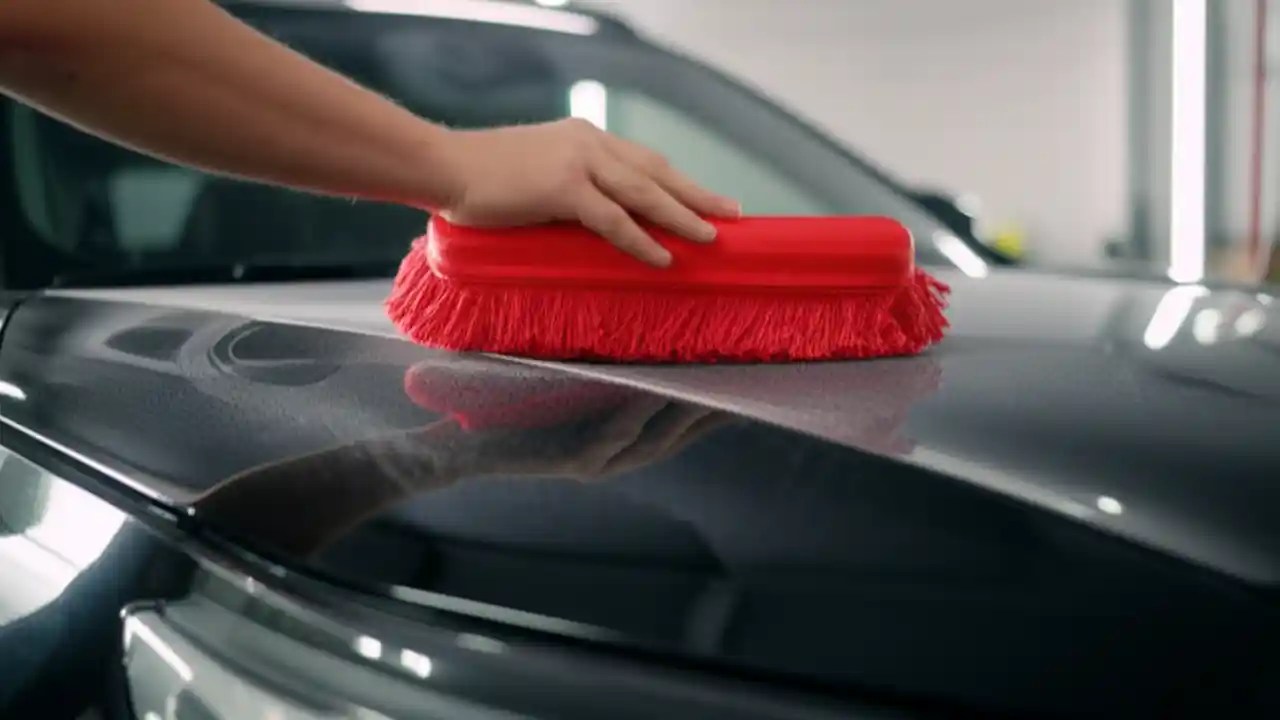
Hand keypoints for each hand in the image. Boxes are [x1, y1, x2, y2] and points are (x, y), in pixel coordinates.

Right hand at [436, 118, 740, 265]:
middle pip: (656, 171)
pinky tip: (664, 255)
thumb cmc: (481, 179)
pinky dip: (641, 239)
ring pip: (644, 192)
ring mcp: (577, 163)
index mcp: (584, 138)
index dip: (677, 181)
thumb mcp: (535, 174)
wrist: (443, 166)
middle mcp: (588, 143)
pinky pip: (613, 219)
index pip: (643, 160)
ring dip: (682, 215)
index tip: (705, 198)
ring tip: (712, 236)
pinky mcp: (562, 188)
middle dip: (697, 194)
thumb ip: (568, 189)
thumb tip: (593, 222)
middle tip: (733, 213)